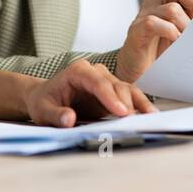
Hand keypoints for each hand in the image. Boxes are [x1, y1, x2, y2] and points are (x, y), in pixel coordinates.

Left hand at [24, 59, 155, 127]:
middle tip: (134, 120)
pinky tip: (149, 115)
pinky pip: (129, 97)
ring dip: (138, 103)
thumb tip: (69, 120)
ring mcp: (106, 81)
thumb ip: (55, 115)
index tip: (121, 112)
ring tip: (150, 117)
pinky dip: (139, 106)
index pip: (97, 82)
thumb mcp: (43, 111)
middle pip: (115, 85)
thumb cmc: (43, 102)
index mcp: (78, 71)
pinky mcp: (112, 93)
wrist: (45, 99)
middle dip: (126, 102)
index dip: (110, 97)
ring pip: (126, 89)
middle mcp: (95, 72)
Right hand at [115, 0, 192, 81]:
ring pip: (171, 8)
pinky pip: (155, 24)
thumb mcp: (181, 27)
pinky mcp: (137, 32)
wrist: (139, 71)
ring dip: (186, 25)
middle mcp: (153, 3)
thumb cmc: (162, 48)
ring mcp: (144, 16)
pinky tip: (177, 43)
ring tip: (188, 38)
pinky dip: (171, 33)